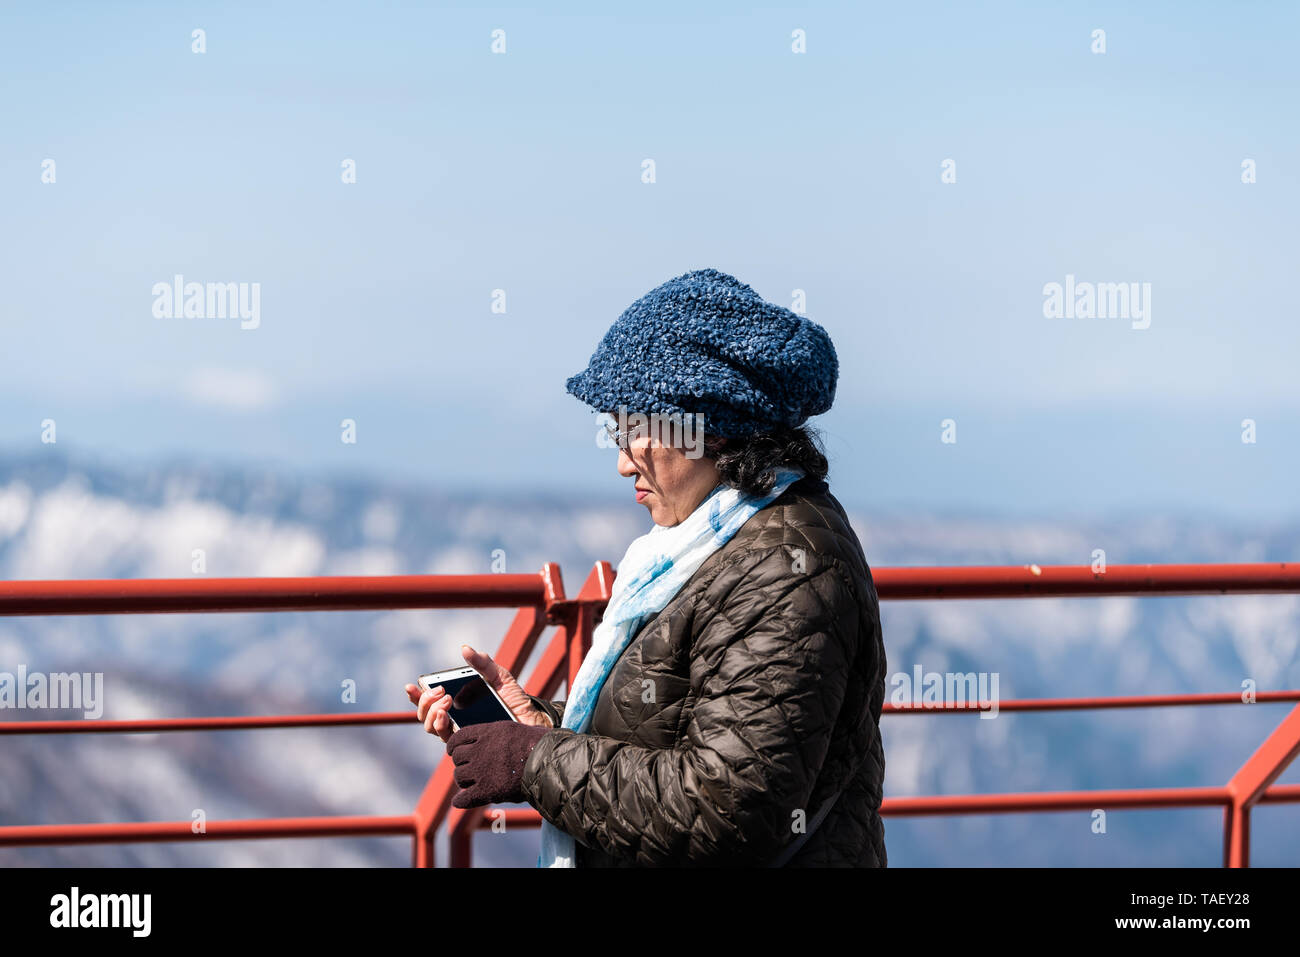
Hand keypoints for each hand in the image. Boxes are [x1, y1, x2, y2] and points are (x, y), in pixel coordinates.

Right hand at [404, 643, 550, 743]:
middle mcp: (454, 718)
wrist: (532, 721)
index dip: (415, 695)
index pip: (429, 700)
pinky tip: (445, 715)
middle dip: (426, 700)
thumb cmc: (515, 701)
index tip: (410, 685)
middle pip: (424, 714)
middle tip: (441, 691)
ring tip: (446, 701)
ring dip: (431, 712)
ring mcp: (459, 731)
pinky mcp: (467, 742)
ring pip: (430, 727)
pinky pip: (445, 738)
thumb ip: (483, 663)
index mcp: (457, 702)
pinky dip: (440, 725)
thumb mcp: (500, 677)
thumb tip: (465, 649)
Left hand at [446, 720, 550, 807]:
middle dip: (462, 763)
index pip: (458, 737)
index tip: (455, 750)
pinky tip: (461, 801)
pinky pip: (463, 799)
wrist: (548, 762)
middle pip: (457, 758)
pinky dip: (461, 801)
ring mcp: (481, 771)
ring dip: (464, 780)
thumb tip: (489, 740)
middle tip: (471, 768)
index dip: (454, 745)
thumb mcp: (514, 730)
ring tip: (473, 783)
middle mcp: (479, 750)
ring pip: (459, 776)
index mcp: (487, 732)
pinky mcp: (486, 791)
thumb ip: (497, 735)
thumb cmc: (539, 744)